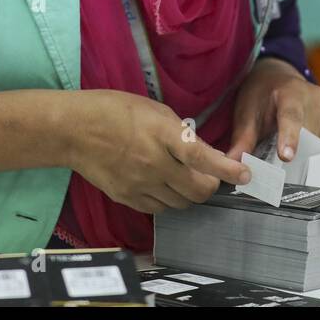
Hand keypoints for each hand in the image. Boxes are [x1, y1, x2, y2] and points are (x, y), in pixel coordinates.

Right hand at [65, 89, 249, 214]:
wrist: (74, 130)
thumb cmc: (113, 110)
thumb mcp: (155, 110)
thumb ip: (181, 133)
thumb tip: (202, 153)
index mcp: (162, 135)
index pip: (203, 158)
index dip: (228, 170)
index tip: (245, 175)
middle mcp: (154, 163)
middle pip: (198, 190)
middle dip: (212, 186)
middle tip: (212, 177)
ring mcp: (140, 184)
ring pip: (181, 204)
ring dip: (190, 194)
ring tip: (185, 178)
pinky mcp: (127, 198)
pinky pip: (159, 209)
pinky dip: (169, 200)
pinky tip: (164, 185)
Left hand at [226, 57, 319, 162]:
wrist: (277, 75)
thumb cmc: (260, 95)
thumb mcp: (246, 113)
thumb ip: (242, 141)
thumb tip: (233, 166)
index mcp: (289, 92)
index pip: (290, 117)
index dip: (289, 138)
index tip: (286, 156)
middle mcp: (314, 96)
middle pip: (307, 137)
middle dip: (293, 154)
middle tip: (277, 159)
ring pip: (319, 144)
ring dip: (305, 152)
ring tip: (289, 142)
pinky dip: (315, 148)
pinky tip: (303, 138)